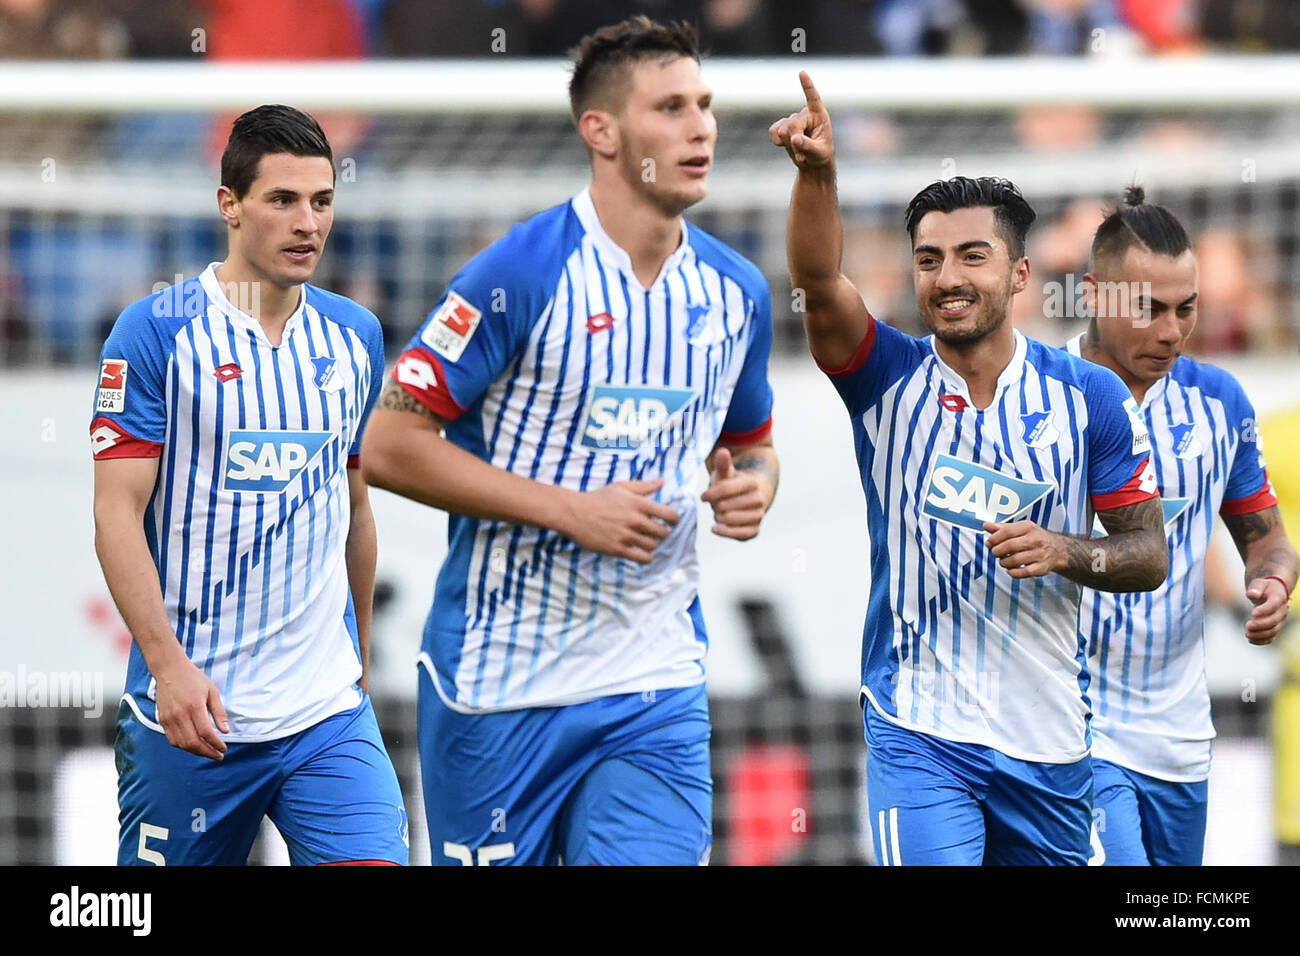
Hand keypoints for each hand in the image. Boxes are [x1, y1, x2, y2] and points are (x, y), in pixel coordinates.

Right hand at [153, 655, 228, 760]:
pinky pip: (172, 740)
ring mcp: (169, 719)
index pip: (206, 732)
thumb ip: (219, 712)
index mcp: (194, 706)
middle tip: (218, 755)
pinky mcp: (162, 720)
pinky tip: (194, 746)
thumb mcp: (212, 691)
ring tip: (208, 752)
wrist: (169, 670)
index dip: (216, 744)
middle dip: (207, 752)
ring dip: (196, 751)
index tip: (224, 748)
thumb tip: (225, 730)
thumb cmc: (193, 679)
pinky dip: (184, 746)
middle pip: (193, 743)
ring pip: (182, 744)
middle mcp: (180, 715)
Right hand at [564, 477, 679, 563]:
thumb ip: (644, 486)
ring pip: (653, 546)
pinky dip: (646, 557)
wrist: (575, 513)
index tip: (671, 521)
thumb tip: (662, 481)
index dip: (674, 519)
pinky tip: (642, 553)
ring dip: (652, 544)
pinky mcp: (618, 549)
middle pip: (663, 532)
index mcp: (639, 504)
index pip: (669, 515)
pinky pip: (642, 559)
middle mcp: (635, 520)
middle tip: (655, 531)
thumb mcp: (622, 487)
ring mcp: (626, 536)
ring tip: (646, 540)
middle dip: (662, 532)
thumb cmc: (599, 498)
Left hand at [701, 448, 772, 540]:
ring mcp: (759, 515)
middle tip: (717, 504)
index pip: (725, 489)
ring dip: (718, 517)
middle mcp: (759, 499)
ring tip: (718, 513)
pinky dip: (726, 532)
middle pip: (724, 505)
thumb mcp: (727, 473)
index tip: (703, 496)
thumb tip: (722, 452)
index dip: (711, 493)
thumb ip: (723, 464)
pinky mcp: (755, 530)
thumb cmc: (733, 483)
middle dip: (715, 506)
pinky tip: (715, 528)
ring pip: (730, 519)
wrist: (749, 497)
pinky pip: (740, 534)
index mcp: (753, 482)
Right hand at [768, 71, 834, 169]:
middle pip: (791, 125)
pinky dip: (778, 142)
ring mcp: (792, 119)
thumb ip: (808, 146)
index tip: (802, 73)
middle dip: (794, 142)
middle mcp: (805, 114)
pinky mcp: (781, 125)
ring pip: (782, 130)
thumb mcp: (819, 153)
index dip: (807, 86)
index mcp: (819, 115)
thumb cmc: (821, 155)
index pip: (813, 98)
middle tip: (802, 155)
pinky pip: (773, 131)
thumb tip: (794, 138)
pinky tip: (787, 145)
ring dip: (787, 145)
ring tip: (799, 151)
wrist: (812, 162)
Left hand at [983, 520, 1066, 578]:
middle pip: (1010, 546)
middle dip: (997, 551)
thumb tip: (986, 526)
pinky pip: (1023, 572)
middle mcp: (1036, 540)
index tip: (989, 543)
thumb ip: (1002, 528)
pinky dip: (1013, 572)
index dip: (994, 539)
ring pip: (1015, 560)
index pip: (1007, 532)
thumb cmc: (1034, 538)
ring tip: (1003, 561)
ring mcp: (1040, 554)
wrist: (1057, 549)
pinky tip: (1011, 569)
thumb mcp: (1020, 529)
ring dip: (1003, 562)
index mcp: (1029, 527)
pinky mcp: (1042, 568)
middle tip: (995, 553)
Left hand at [1244, 577, 1289, 644]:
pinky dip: (1261, 641)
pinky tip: (1250, 640)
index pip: (1273, 605)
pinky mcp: (1275, 628)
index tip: (1252, 613)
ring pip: (1273, 631)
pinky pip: (1271, 637)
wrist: (1271, 593)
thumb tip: (1252, 594)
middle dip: (1260, 625)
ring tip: (1247, 633)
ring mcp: (1280, 621)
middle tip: (1247, 625)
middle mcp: (1282, 610)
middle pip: (1274, 621)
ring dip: (1260, 635)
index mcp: (1279, 597)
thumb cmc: (1263, 588)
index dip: (1264, 610)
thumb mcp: (1258, 584)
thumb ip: (1255, 588)